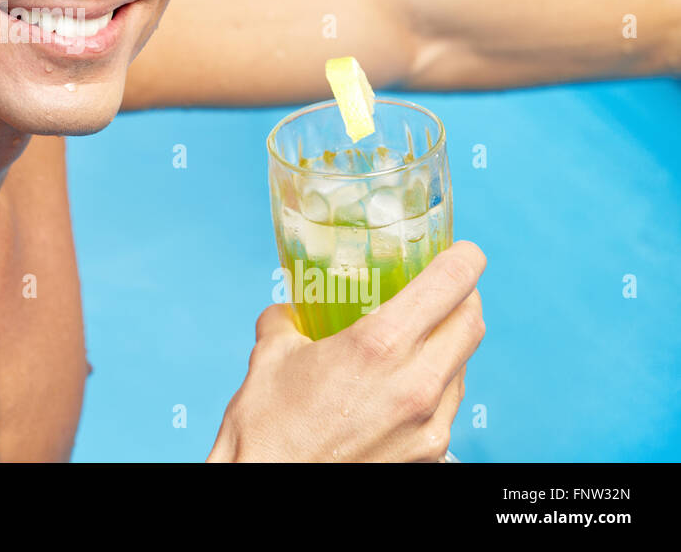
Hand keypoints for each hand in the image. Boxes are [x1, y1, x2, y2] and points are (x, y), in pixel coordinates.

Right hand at [208, 241, 485, 461]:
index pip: (449, 285)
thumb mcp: (270, 357)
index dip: (464, 260)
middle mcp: (415, 384)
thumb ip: (286, 322)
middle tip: (448, 288)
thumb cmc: (267, 431)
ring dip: (451, 344)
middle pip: (472, 324)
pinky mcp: (428, 455)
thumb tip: (289, 311)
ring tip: (423, 337)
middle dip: (466, 298)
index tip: (464, 251)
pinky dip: (438, 385)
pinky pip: (449, 406)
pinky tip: (407, 385)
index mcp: (377, 346)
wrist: (270, 488)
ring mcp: (428, 426)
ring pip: (464, 367)